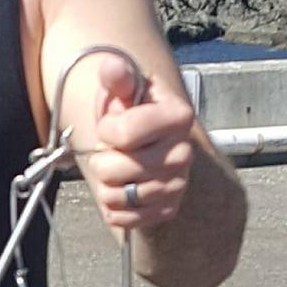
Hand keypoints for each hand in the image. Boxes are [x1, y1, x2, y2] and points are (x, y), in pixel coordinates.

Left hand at [70, 53, 196, 235]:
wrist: (148, 140)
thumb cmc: (133, 111)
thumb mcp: (125, 90)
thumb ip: (118, 77)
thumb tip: (112, 68)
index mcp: (178, 116)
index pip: (122, 133)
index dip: (105, 128)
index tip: (113, 124)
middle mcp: (184, 153)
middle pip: (114, 169)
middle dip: (102, 158)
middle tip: (114, 149)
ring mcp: (178, 185)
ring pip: (116, 195)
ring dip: (106, 183)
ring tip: (118, 167)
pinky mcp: (168, 209)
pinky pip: (124, 217)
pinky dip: (114, 205)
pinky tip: (121, 187)